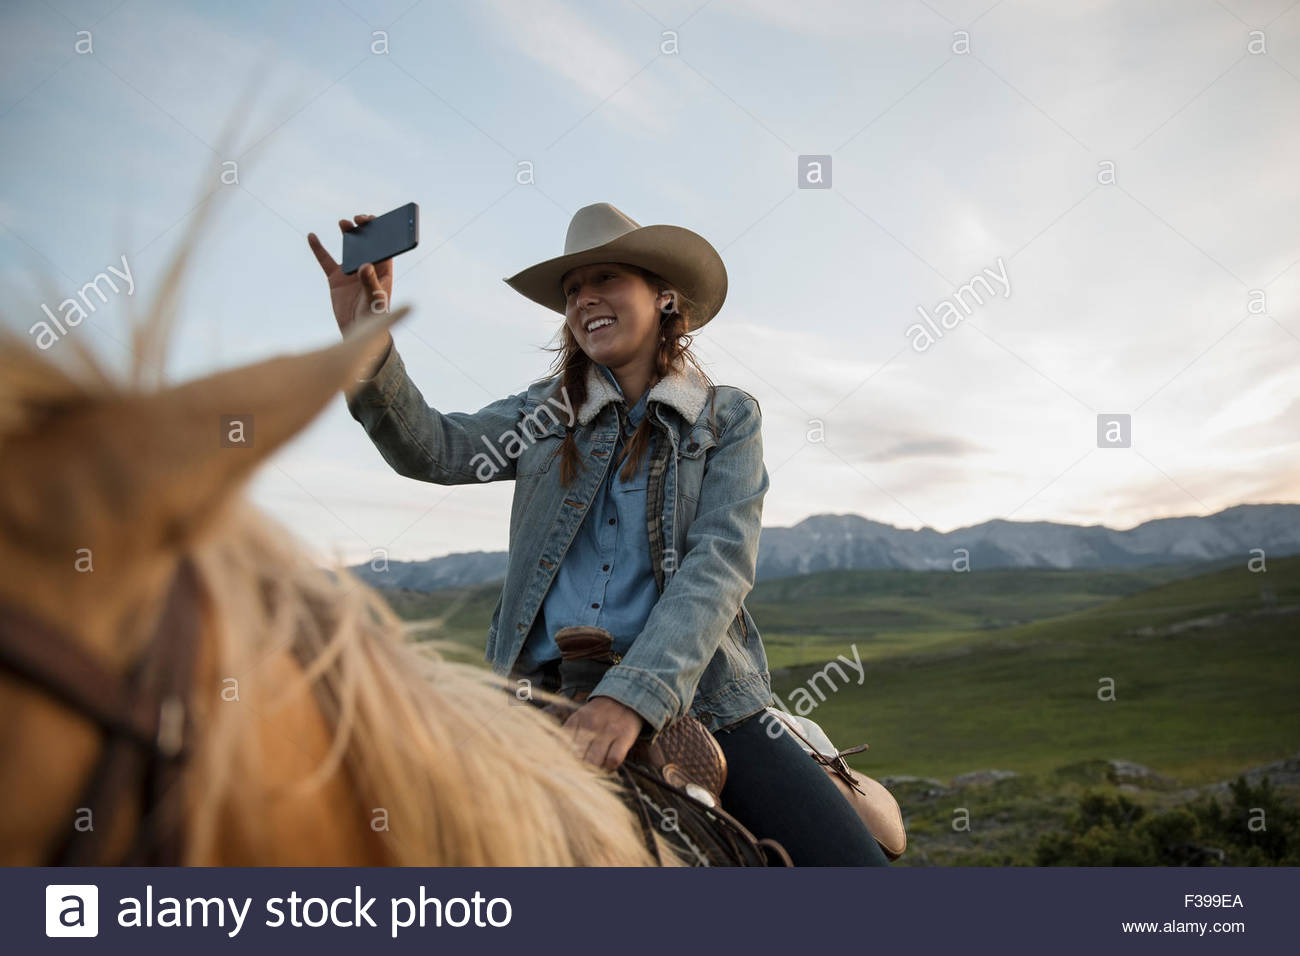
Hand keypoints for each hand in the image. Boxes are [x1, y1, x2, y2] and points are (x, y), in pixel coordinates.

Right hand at [307, 214, 394, 374]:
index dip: (381, 231)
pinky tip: (312, 236)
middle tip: (358, 220)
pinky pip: (325, 260)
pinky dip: (318, 249)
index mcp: (382, 270)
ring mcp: (350, 271)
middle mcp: (367, 267)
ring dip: (347, 233)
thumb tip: (365, 266)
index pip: (385, 245)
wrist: (357, 332)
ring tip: (344, 223)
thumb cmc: (373, 316)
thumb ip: (370, 283)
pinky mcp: (336, 279)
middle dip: (364, 228)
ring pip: (349, 247)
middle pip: (367, 242)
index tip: (374, 222)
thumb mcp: (374, 299)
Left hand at [563, 696, 645, 770]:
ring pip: (594, 761)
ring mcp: (608, 730)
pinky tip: (607, 766)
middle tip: (578, 777)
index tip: (563, 772)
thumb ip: (567, 735)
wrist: (626, 697)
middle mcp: (591, 724)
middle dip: (576, 770)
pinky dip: (609, 767)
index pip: (562, 746)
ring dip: (593, 772)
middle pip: (577, 757)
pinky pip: (613, 759)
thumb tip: (555, 758)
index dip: (561, 763)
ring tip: (593, 774)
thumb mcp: (580, 718)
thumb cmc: (599, 714)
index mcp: (577, 719)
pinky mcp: (624, 735)